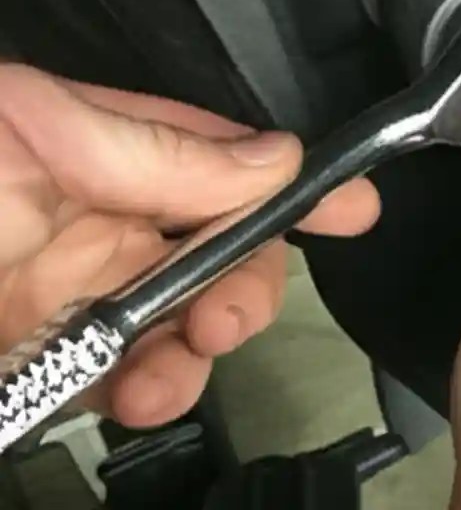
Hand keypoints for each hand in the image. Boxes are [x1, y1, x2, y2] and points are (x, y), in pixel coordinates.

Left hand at [0, 64, 380, 427]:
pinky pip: (124, 379)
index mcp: (106, 146)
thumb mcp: (34, 133)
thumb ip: (156, 148)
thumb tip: (276, 159)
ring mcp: (79, 288)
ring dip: (195, 358)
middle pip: (222, 256)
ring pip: (183, 325)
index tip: (356, 209)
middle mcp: (104, 215)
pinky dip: (145, 395)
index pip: (226, 164)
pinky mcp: (49, 355)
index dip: (297, 188)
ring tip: (164, 379)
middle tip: (225, 320)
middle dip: (243, 293)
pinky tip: (134, 397)